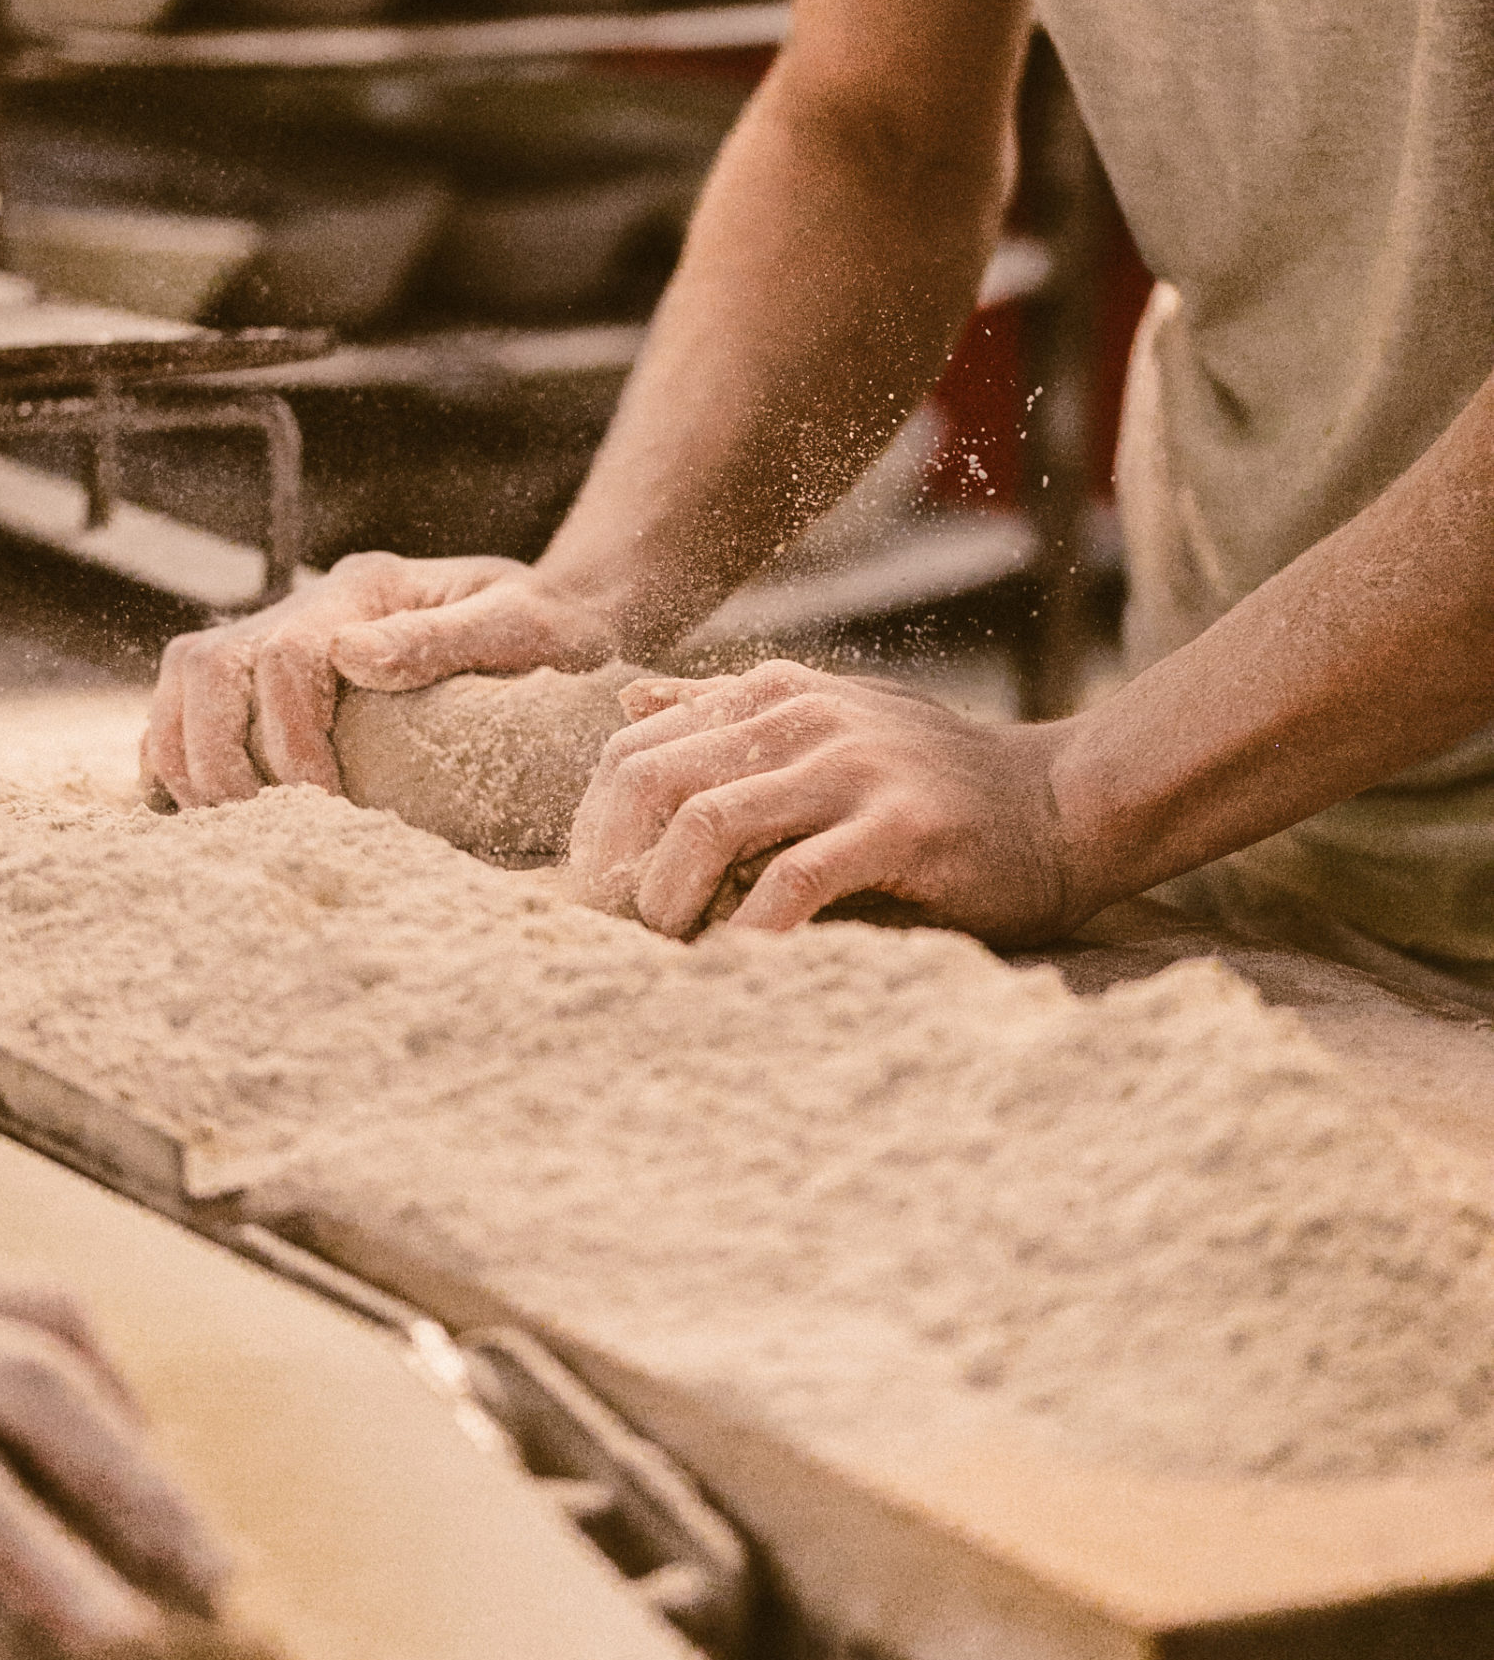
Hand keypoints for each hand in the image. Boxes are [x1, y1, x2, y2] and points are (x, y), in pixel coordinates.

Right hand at [144, 552, 623, 809]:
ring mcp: (285, 633)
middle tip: (258, 826)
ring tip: (226, 826)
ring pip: (186, 681)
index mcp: (364, 586)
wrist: (559, 619)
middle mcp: (312, 603)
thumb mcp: (522, 622)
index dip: (290, 737)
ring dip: (187, 757)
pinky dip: (183, 755)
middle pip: (208, 664)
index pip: (285, 655)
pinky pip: (194, 706)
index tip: (326, 803)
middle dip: (216, 754)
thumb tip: (352, 657)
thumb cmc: (549, 628)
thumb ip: (445, 637)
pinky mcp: (277, 676)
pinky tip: (203, 809)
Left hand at [565, 660, 1076, 942]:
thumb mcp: (827, 722)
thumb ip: (729, 714)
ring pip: (709, 823)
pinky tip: (739, 964)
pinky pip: (796, 881)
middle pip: (652, 781)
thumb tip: (629, 702)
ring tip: (670, 947)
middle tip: (616, 930)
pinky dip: (750, 929)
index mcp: (773, 695)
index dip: (596, 828)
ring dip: (669, 898)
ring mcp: (852, 769)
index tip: (597, 895)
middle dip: (615, 866)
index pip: (634, 749)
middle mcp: (803, 719)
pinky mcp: (899, 828)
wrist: (1063, 804)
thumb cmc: (933, 780)